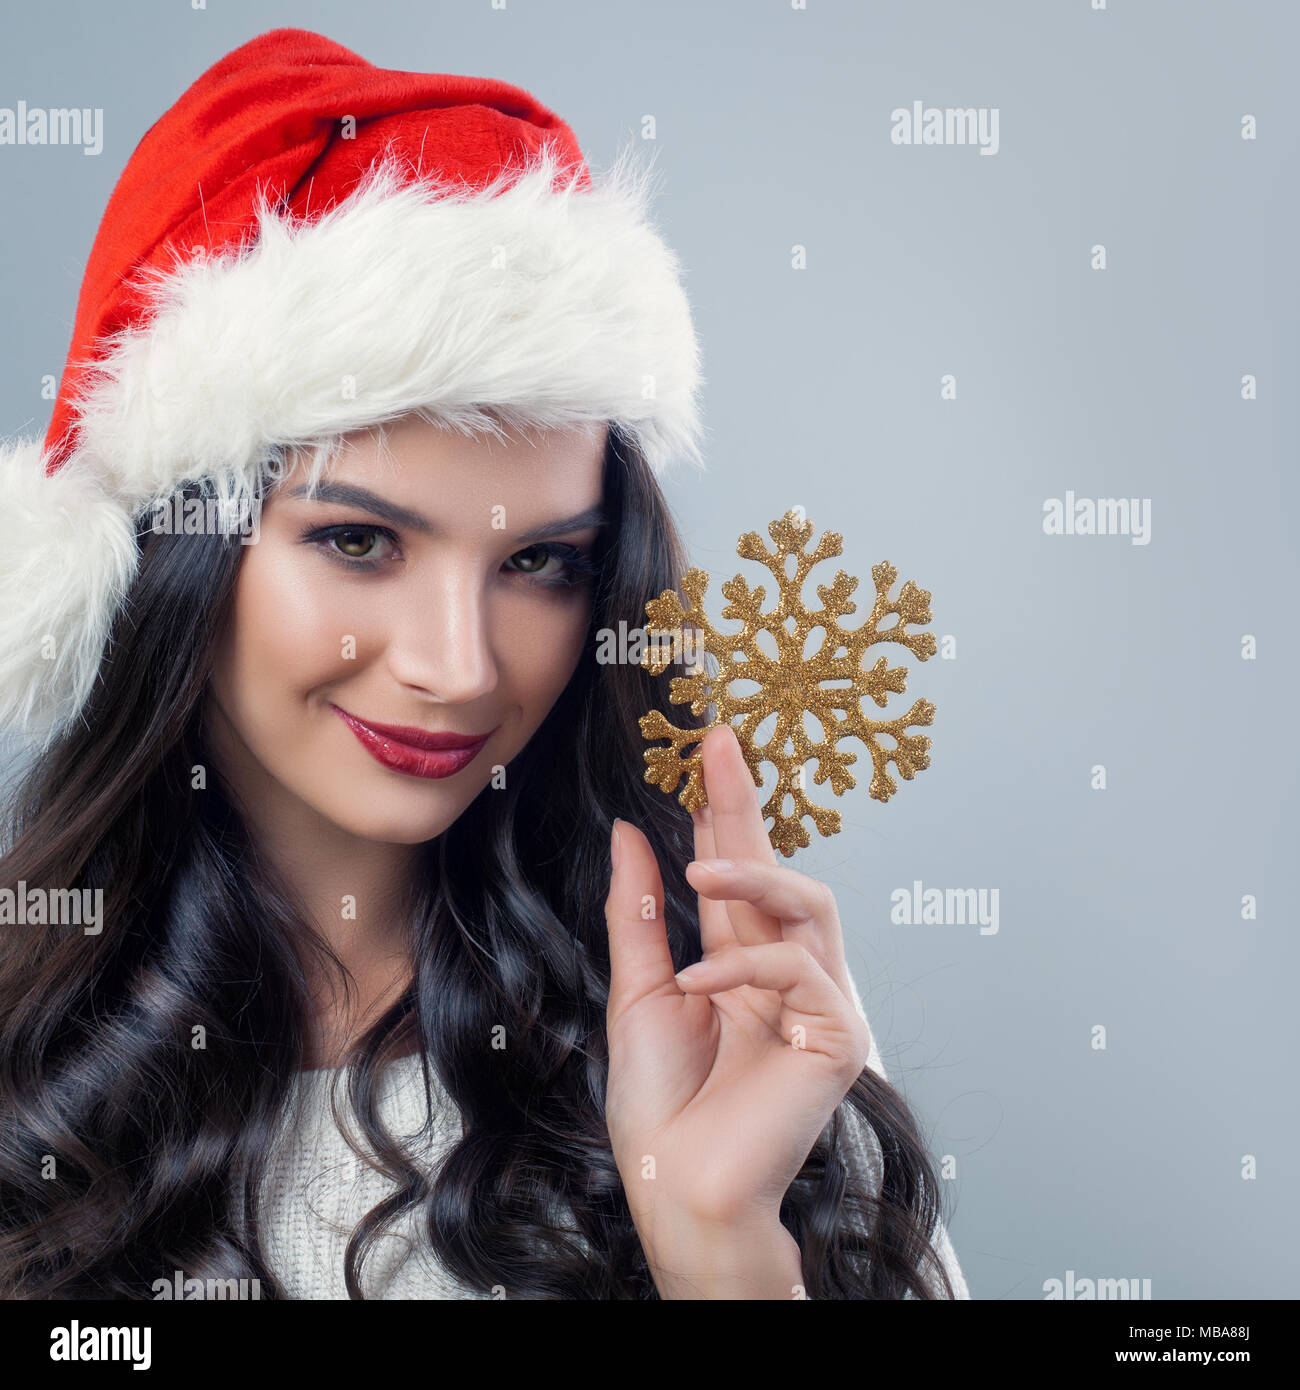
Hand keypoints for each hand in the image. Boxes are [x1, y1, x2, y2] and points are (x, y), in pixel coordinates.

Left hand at [603, 723, 872, 1265]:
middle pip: (780, 872)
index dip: (727, 811)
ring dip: (754, 876)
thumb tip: (633, 833)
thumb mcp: (638, 990)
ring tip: (699, 866)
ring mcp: (817, 1003)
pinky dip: (747, 968)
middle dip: (749, 808)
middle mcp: (784, 974)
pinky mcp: (838, 1036)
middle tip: (721, 750)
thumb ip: (640, 912)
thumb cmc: (660, 1102)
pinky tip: (701, 981)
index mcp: (740, 964)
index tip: (711, 751)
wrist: (677, 1182)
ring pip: (810, 906)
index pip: (739, 873)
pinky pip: (801, 973)